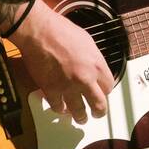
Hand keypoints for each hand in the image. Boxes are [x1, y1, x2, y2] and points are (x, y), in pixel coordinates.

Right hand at [9, 0, 114, 124]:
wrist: (39, 31)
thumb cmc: (61, 30)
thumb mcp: (87, 42)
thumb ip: (93, 59)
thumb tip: (95, 70)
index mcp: (96, 65)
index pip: (109, 87)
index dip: (105, 91)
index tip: (101, 92)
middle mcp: (85, 79)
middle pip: (99, 104)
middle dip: (99, 112)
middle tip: (97, 114)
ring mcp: (67, 86)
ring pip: (79, 111)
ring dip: (80, 117)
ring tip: (80, 118)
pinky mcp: (50, 90)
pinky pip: (58, 107)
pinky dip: (60, 109)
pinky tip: (62, 109)